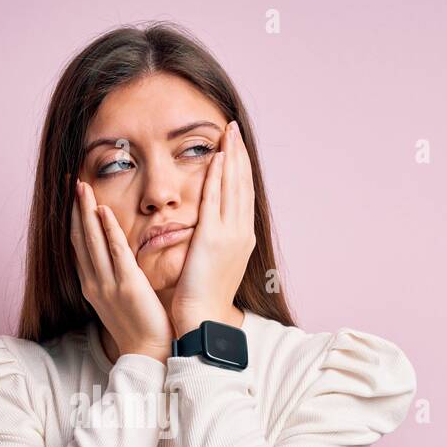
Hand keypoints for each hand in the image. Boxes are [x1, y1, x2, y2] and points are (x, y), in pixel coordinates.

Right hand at [70, 179, 173, 362]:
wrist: (149, 354)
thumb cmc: (140, 328)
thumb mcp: (119, 301)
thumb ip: (114, 278)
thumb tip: (116, 260)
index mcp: (91, 286)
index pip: (78, 247)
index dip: (73, 221)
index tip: (72, 199)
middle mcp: (94, 284)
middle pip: (79, 239)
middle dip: (75, 209)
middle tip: (73, 183)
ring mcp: (109, 285)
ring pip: (92, 241)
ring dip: (86, 212)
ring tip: (82, 188)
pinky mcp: (128, 286)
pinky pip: (116, 252)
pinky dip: (108, 230)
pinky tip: (103, 211)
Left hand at [168, 120, 255, 336]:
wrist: (203, 317)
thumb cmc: (204, 295)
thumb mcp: (216, 262)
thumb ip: (215, 240)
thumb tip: (211, 227)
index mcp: (243, 238)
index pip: (243, 194)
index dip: (241, 168)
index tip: (236, 147)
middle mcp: (241, 232)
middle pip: (242, 185)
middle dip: (239, 155)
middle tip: (234, 129)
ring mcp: (230, 235)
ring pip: (233, 187)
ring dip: (231, 157)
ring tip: (228, 133)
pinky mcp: (213, 238)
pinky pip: (216, 200)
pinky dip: (218, 177)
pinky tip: (216, 157)